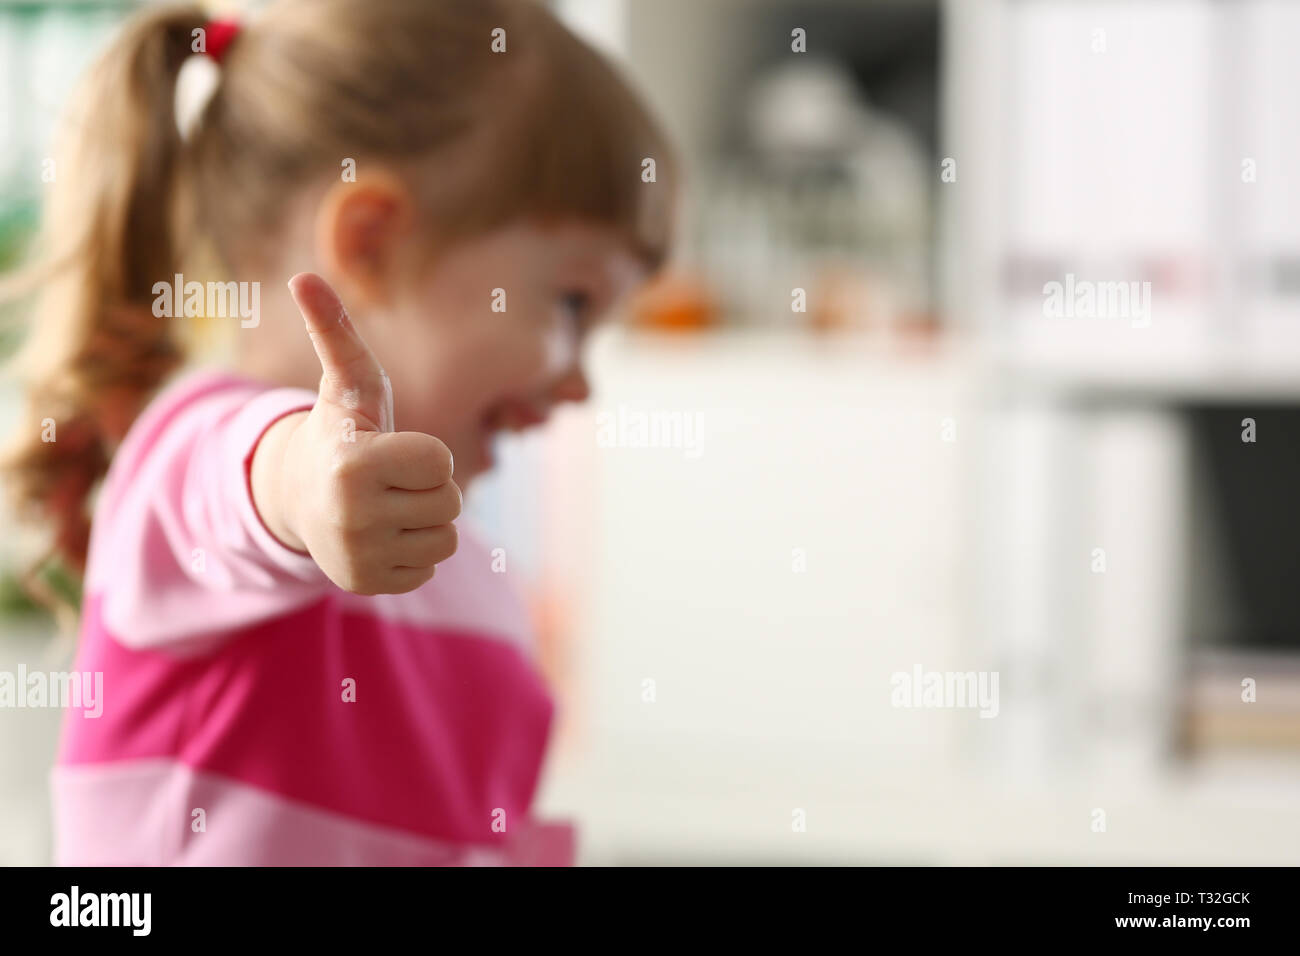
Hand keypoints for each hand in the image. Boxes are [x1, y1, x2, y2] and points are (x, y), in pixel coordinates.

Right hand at [277, 272, 459, 593]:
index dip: (427, 454)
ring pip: (445, 539)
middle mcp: (352, 516)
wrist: (298, 497)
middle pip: (451, 503)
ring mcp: (358, 556)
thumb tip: (302, 276)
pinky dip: (414, 551)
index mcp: (354, 465)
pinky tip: (381, 533)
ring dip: (426, 520)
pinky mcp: (366, 584)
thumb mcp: (346, 382)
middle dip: (430, 488)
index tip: (393, 449)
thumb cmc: (340, 430)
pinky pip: (429, 568)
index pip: (443, 464)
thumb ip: (334, 331)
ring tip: (387, 505)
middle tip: (391, 479)